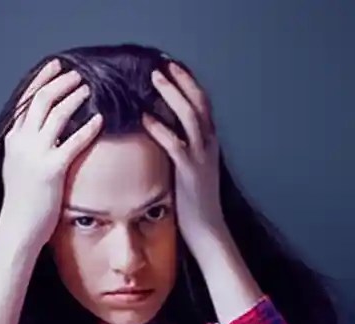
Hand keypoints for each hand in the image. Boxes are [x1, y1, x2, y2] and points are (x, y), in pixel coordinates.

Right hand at [0, 59, 102, 249]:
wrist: (17, 228)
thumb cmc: (23, 202)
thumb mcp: (19, 167)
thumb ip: (29, 148)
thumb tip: (46, 134)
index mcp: (13, 140)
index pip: (25, 101)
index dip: (41, 80)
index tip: (55, 67)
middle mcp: (21, 142)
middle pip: (41, 100)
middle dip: (60, 82)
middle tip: (77, 72)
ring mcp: (35, 154)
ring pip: (56, 114)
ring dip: (74, 97)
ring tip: (89, 87)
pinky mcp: (52, 169)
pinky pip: (73, 142)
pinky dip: (87, 128)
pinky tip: (100, 119)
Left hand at [141, 62, 225, 245]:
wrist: (207, 229)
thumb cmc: (194, 201)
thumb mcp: (191, 167)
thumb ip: (181, 147)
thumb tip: (161, 129)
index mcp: (209, 142)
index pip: (202, 104)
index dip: (189, 83)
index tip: (173, 66)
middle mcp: (209, 144)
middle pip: (199, 103)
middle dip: (181, 81)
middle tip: (163, 64)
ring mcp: (201, 156)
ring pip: (190, 117)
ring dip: (172, 95)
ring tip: (155, 79)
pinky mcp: (189, 171)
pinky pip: (175, 144)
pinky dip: (161, 128)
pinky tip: (145, 117)